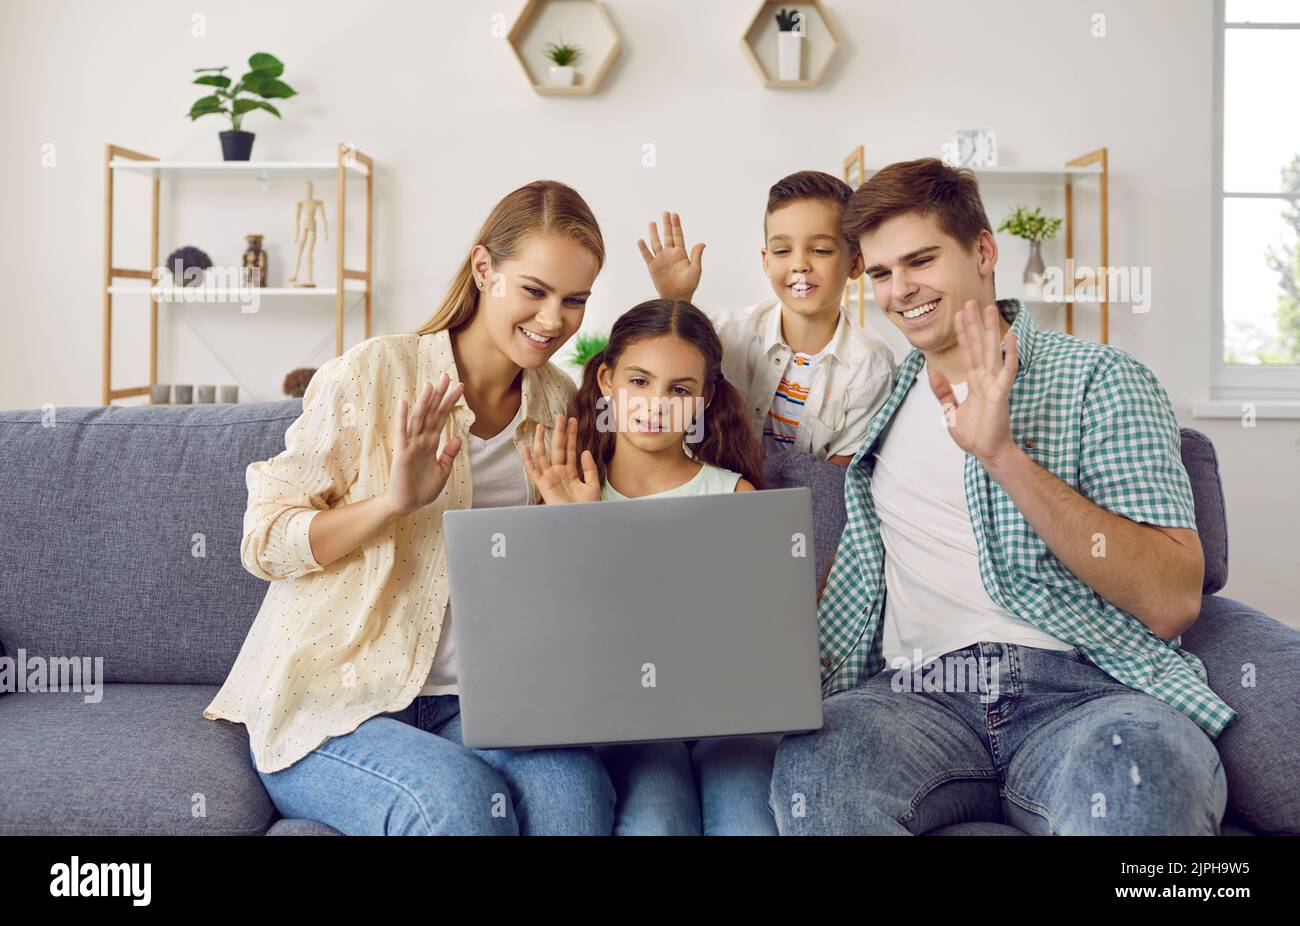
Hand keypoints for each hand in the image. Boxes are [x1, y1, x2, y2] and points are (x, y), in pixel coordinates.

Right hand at [384, 374, 464, 517]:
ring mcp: (411, 445)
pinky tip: (404, 403)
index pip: (442, 418)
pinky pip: (402, 433)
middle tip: (448, 377)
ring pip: (418, 419)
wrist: (407, 505)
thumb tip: (459, 438)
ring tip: (431, 386)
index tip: (460, 387)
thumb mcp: (443, 471)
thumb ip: (449, 454)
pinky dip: (403, 418)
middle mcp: (421, 440)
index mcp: (431, 443)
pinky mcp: (402, 453)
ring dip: (424, 402)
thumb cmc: (422, 489)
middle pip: (432, 413)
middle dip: (440, 395)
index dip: (450, 402)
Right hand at [520, 413, 600, 503]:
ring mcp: (549, 478)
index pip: (570, 449)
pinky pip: (532, 471)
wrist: (581, 520)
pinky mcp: (542, 485)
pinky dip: (527, 459)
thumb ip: (590, 468)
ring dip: (542, 441)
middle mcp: (558, 472)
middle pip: (557, 448)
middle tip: (560, 415)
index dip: (571, 435)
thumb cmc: (588, 507)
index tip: (572, 421)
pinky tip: (525, 447)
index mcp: (571, 472)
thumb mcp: (593, 485)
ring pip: (543, 455)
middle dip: (559, 432)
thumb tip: (584, 451)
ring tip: (542, 425)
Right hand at [637, 211, 704, 301]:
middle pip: (667, 236)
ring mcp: (661, 260)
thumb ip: (697, 256)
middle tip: (665, 213)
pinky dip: (643, 248)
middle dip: (666, 224)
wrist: (677, 298)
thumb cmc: (688, 285)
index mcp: (681, 254)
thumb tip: (702, 243)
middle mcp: (670, 254)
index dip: (676, 225)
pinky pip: (647, 255)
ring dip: (654, 233)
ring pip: (656, 243)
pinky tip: (640, 240)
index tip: (674, 214)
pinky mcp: (653, 267)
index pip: (678, 236)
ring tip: (652, 222)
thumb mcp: (696, 270)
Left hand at [928, 301, 1019, 467]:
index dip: (963, 333)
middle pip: (979, 345)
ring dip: (990, 330)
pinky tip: (1010, 336)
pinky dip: (1010, 353)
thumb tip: (933, 373)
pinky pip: (1006, 370)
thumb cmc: (974, 435)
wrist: (987, 452)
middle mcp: (986, 379)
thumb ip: (944, 392)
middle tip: (970, 301)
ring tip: (989, 309)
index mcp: (975, 382)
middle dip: (974, 324)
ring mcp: (995, 384)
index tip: (959, 315)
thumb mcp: (950, 412)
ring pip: (992, 351)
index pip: (968, 351)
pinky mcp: (1001, 393)